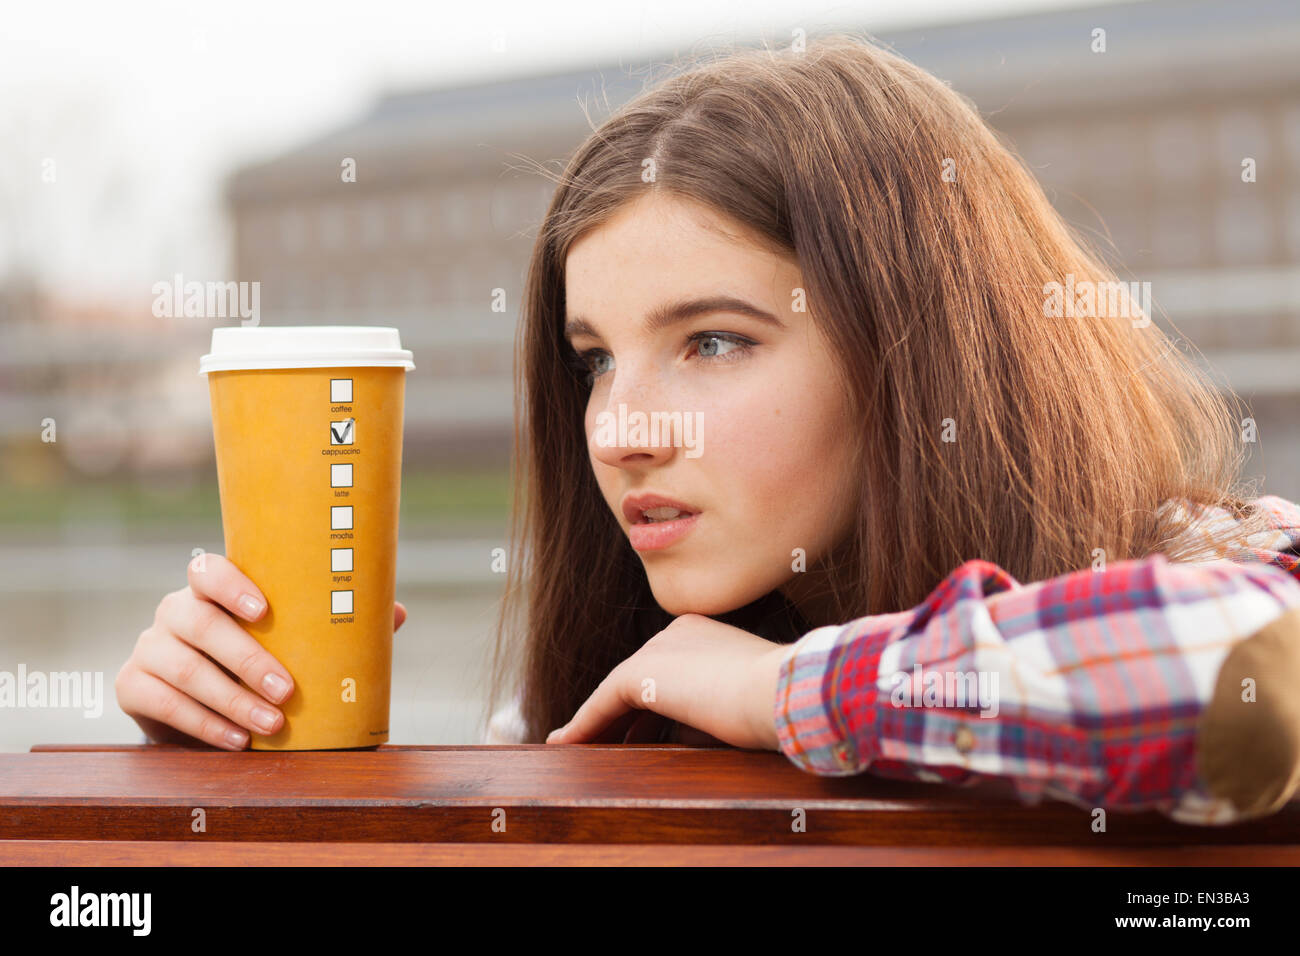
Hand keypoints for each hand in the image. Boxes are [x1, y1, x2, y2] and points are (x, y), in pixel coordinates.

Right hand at [115, 552, 406, 749]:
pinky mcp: (133, 687)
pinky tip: (238, 740)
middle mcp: (175, 610)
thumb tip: (395, 612)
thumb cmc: (260, 661)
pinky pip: (162, 704)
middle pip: (199, 623)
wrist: (206, 708)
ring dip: (231, 700)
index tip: (265, 610)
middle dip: (247, 659)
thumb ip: (335, 624)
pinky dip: (203, 725)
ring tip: (271, 724)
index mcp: (211, 589)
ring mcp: (148, 647)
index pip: (208, 569)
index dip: (232, 584)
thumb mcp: (293, 641)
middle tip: (287, 690)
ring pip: (184, 668)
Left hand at [545, 613, 786, 750]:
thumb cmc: (775, 706)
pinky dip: (584, 724)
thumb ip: (704, 715)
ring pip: (617, 691)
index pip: (664, 672)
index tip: (635, 735)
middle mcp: (675, 633)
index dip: (647, 707)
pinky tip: (566, 745)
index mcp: (702, 634)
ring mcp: (657, 648)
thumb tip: (679, 739)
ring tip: (575, 748)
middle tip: (601, 746)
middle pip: (637, 680)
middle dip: (618, 716)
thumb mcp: (736, 707)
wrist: (784, 693)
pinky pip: (603, 702)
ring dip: (595, 722)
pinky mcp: (641, 672)